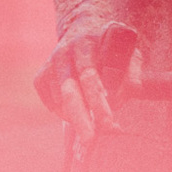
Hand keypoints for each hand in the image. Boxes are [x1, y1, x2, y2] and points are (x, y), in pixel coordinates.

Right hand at [33, 20, 133, 145]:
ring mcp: (49, 65)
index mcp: (85, 44)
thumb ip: (130, 73)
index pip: (90, 76)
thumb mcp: (129, 52)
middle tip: (90, 141)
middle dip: (80, 118)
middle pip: (68, 91)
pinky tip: (77, 112)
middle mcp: (63, 53)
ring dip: (76, 118)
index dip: (98, 101)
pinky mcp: (40, 77)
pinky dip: (63, 112)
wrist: (84, 30)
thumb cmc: (113, 48)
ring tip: (92, 128)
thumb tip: (123, 96)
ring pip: (59, 100)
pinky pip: (50, 102)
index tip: (108, 124)